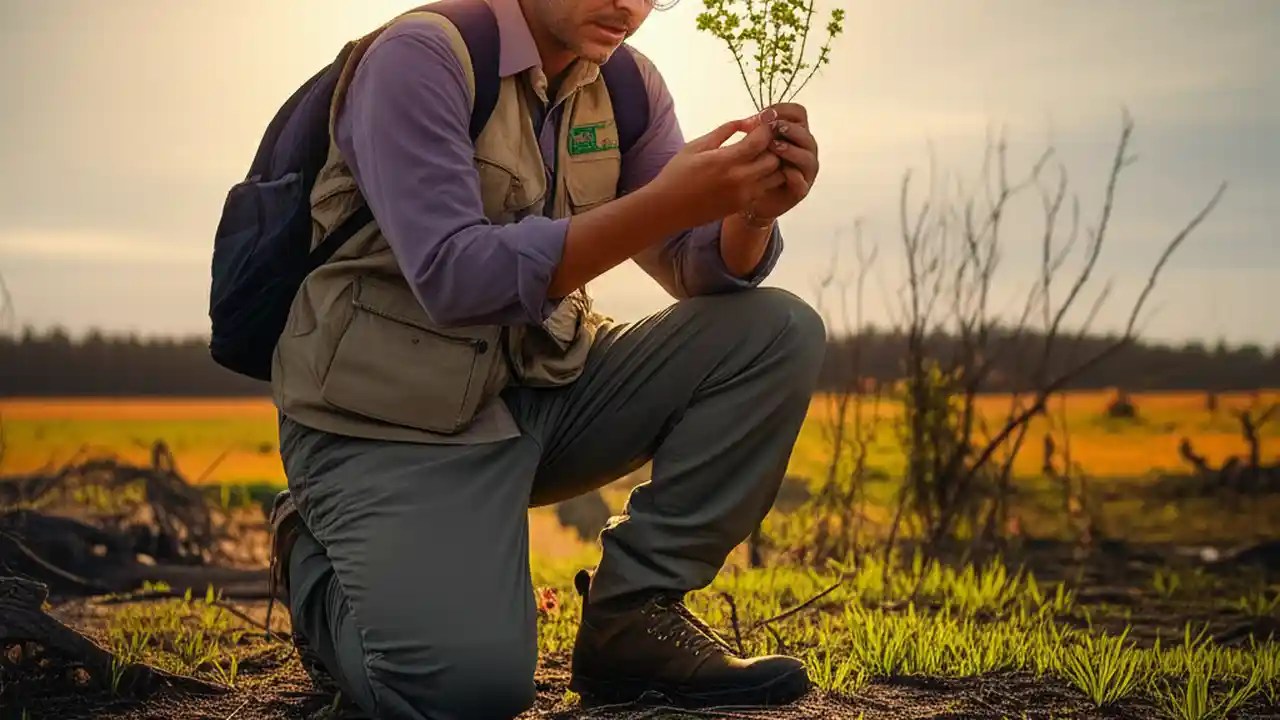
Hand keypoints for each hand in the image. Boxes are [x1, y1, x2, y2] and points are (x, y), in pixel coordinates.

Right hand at [644, 110, 784, 229]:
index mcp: (725, 161)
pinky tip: (751, 171)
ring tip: (759, 156)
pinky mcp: (742, 206)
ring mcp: (742, 195)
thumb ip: (725, 130)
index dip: (765, 129)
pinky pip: (765, 188)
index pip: (760, 141)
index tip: (761, 123)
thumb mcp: (697, 145)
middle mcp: (738, 180)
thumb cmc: (678, 173)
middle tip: (762, 140)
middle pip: (774, 159)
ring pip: (775, 177)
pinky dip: (764, 178)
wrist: (667, 209)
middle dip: (772, 147)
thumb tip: (749, 120)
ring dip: (772, 164)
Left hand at [742, 103, 818, 223]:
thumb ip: (754, 130)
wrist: (750, 197)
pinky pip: (802, 182)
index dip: (783, 110)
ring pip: (807, 156)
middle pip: (804, 133)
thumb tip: (746, 122)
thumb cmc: (752, 166)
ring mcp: (805, 170)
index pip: (798, 113)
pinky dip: (794, 176)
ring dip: (791, 149)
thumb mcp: (752, 144)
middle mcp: (805, 149)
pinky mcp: (801, 190)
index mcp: (795, 133)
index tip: (763, 115)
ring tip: (774, 147)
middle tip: (771, 128)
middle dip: (788, 128)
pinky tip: (783, 172)